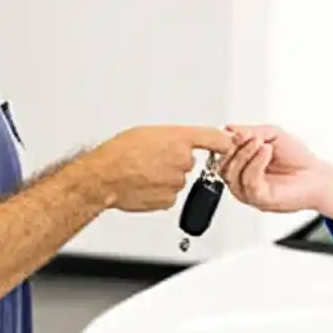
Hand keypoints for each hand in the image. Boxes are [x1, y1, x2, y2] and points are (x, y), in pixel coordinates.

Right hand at [89, 125, 233, 212]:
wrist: (104, 176)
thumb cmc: (119, 153)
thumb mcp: (147, 133)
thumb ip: (170, 138)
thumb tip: (175, 143)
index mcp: (178, 139)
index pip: (212, 138)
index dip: (222, 142)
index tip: (227, 144)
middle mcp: (181, 160)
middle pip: (189, 162)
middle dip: (174, 162)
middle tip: (152, 161)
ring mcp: (177, 181)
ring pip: (178, 180)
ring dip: (165, 178)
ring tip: (143, 173)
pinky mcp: (169, 200)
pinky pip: (169, 195)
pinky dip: (159, 192)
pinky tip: (143, 185)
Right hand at [218, 124, 332, 225]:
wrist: (318, 176)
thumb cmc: (298, 159)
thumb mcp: (272, 135)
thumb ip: (250, 132)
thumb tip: (228, 128)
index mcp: (243, 166)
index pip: (221, 156)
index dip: (224, 142)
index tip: (234, 131)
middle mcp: (243, 181)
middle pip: (223, 166)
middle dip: (235, 149)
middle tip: (250, 136)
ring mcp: (250, 193)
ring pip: (234, 175)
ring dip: (246, 154)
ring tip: (262, 143)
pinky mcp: (262, 200)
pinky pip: (250, 183)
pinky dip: (256, 164)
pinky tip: (266, 152)